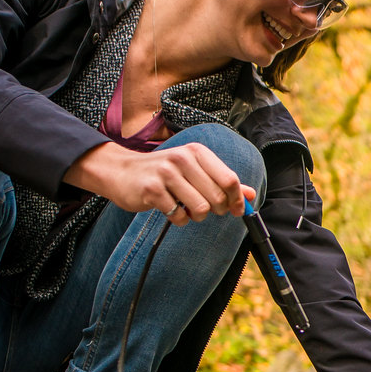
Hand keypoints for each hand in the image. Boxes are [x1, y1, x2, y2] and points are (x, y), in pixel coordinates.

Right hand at [63, 141, 255, 222]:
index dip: (236, 200)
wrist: (121, 172)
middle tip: (203, 208)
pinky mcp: (152, 190)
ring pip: (201, 209)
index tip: (236, 211)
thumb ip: (221, 181)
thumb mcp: (193, 170)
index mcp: (197, 152)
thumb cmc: (162, 173)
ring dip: (196, 216)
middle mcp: (183, 158)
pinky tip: (169, 209)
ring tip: (184, 208)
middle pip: (218, 197)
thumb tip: (249, 195)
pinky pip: (179, 216)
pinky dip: (178, 219)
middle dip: (215, 210)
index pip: (229, 179)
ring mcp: (166, 173)